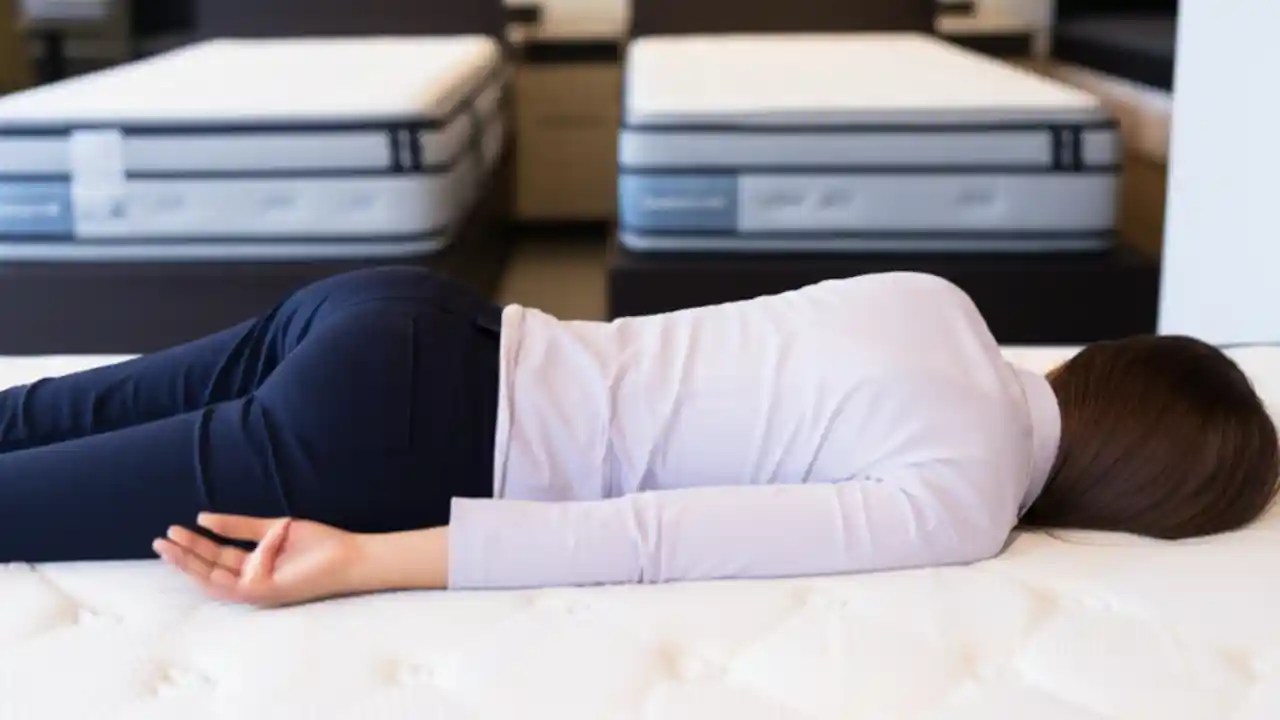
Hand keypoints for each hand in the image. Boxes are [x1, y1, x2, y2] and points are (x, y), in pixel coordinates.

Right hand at [153, 513, 362, 606]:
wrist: (348, 556)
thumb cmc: (318, 545)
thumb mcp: (273, 529)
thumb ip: (241, 526)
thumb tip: (204, 518)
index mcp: (255, 567)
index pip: (217, 557)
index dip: (195, 546)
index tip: (176, 530)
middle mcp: (253, 580)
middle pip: (210, 568)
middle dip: (183, 556)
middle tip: (159, 540)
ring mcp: (258, 589)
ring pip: (214, 579)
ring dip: (189, 564)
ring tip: (168, 546)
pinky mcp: (266, 592)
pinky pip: (237, 580)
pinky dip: (222, 566)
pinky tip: (209, 547)